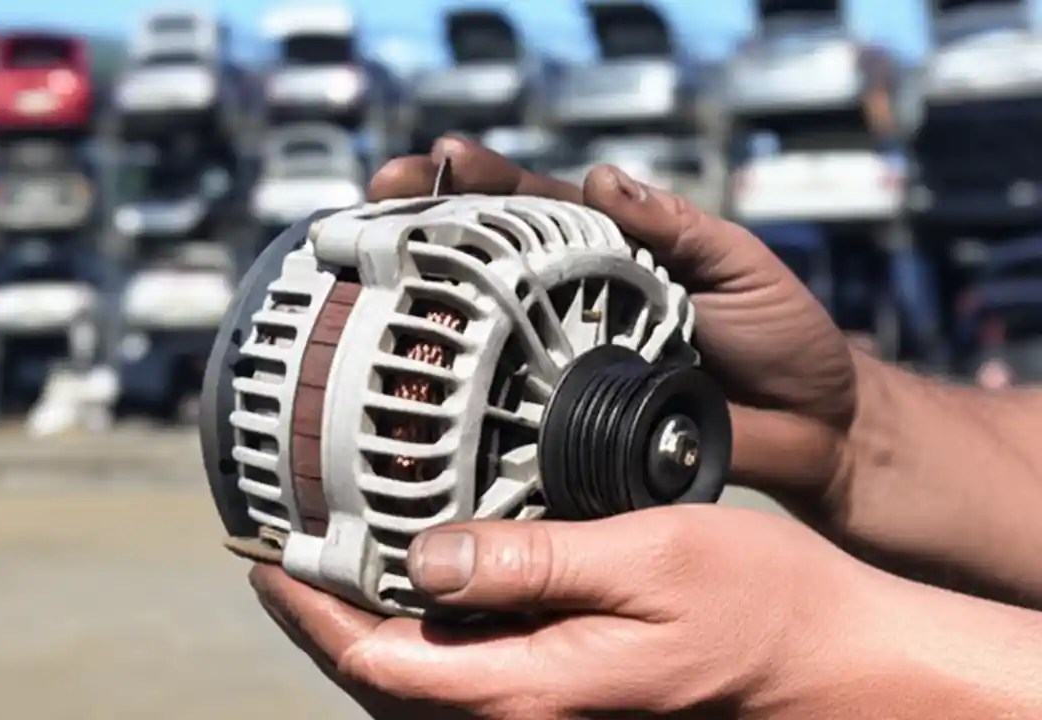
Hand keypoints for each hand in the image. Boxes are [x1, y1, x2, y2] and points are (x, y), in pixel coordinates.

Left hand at [252, 506, 899, 718]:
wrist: (833, 669)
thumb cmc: (758, 609)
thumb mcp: (648, 560)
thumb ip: (532, 562)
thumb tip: (425, 557)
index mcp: (528, 688)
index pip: (375, 657)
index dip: (310, 609)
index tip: (268, 557)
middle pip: (382, 684)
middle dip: (321, 627)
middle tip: (282, 562)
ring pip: (419, 693)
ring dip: (365, 638)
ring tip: (331, 575)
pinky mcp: (567, 707)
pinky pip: (465, 687)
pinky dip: (421, 648)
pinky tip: (423, 600)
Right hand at [367, 138, 861, 518]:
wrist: (817, 433)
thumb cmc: (785, 337)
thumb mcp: (740, 265)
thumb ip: (679, 227)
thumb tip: (607, 179)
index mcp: (613, 255)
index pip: (534, 208)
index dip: (482, 182)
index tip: (433, 159)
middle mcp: (578, 305)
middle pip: (490, 264)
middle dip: (428, 231)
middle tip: (373, 207)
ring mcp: (569, 365)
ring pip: (490, 334)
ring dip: (431, 310)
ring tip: (375, 284)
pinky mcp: (576, 425)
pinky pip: (519, 411)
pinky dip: (472, 402)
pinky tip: (426, 390)